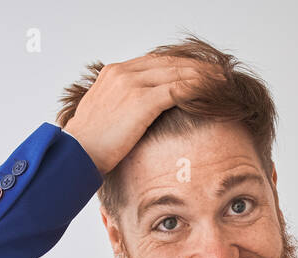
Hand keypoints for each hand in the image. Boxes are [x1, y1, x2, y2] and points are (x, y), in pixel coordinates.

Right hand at [60, 55, 223, 175]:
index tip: (197, 72)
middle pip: (169, 63)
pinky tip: (210, 94)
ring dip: (202, 76)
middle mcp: (122, 73)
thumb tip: (139, 118)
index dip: (179, 66)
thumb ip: (123, 108)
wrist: (75, 155)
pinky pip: (177, 89)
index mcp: (113, 74)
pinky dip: (195, 89)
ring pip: (176, 73)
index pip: (154, 62)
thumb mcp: (105, 118)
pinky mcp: (140, 100)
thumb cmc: (89, 146)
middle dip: (195, 67)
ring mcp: (131, 84)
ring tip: (221, 82)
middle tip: (217, 74)